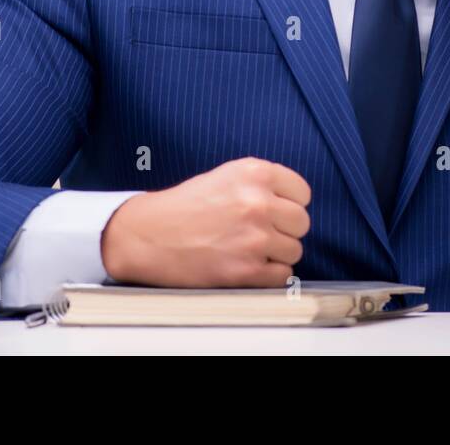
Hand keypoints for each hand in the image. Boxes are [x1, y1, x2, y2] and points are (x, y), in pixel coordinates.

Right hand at [101, 156, 311, 287]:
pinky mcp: (246, 270)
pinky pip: (282, 275)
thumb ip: (262, 184)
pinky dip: (269, 275)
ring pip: (294, 250)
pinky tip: (248, 266)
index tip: (276, 211)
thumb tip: (294, 202)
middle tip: (262, 233)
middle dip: (285, 230)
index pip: (302, 193)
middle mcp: (258, 202)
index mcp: (255, 173)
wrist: (147, 235)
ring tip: (249, 250)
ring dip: (276, 254)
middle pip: (301, 222)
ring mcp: (254, 237)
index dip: (289, 204)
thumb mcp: (226, 176)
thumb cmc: (184, 206)